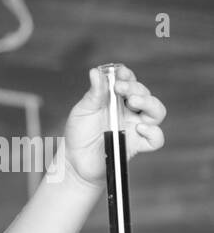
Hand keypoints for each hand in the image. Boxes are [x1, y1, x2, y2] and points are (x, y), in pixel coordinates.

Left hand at [62, 64, 166, 188]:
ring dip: (149, 103)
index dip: (127, 75)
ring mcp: (136, 127)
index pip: (130, 82)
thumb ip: (93, 93)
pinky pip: (156, 139)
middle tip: (120, 88)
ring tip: (133, 102)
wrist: (75, 160)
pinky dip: (153, 132)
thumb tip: (95, 72)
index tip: (120, 72)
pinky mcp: (137, 144)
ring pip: (157, 112)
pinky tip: (140, 128)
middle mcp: (131, 111)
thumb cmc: (79, 132)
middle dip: (135, 88)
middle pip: (145, 94)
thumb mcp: (83, 110)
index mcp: (118, 99)